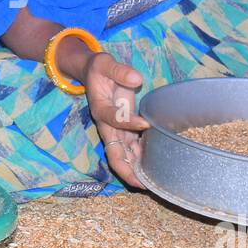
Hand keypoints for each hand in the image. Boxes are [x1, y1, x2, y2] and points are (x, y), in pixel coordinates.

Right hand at [84, 53, 149, 187]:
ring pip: (123, 155)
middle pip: (113, 152)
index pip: (112, 119)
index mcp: (100, 109)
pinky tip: (154, 169)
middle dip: (126, 169)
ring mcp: (115, 129)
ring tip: (150, 183)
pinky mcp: (124, 129)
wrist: (94, 74)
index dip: (127, 123)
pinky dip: (140, 159)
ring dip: (135, 169)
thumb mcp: (105, 63)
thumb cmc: (100, 69)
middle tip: (141, 184)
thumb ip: (119, 71)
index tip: (144, 124)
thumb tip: (136, 79)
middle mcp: (107, 125)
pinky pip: (131, 148)